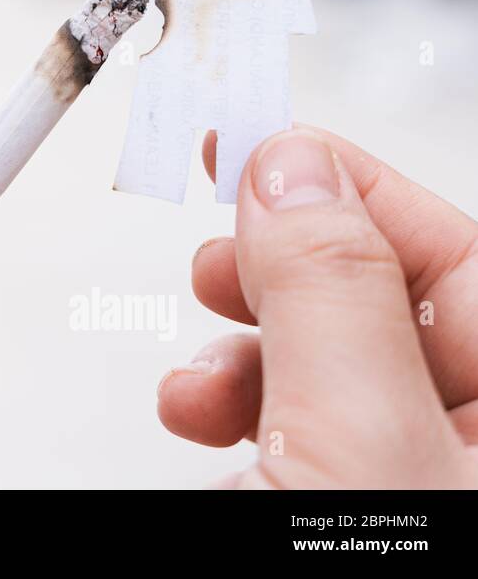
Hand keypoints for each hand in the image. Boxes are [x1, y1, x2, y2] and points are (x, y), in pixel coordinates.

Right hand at [157, 126, 477, 487]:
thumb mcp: (352, 439)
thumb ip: (331, 294)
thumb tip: (296, 168)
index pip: (461, 261)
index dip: (357, 192)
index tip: (260, 146)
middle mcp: (465, 458)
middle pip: (385, 307)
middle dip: (286, 271)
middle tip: (219, 254)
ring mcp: (397, 483)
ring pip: (324, 364)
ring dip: (239, 346)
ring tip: (200, 370)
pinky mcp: (324, 498)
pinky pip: (287, 421)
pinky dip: (223, 401)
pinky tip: (194, 410)